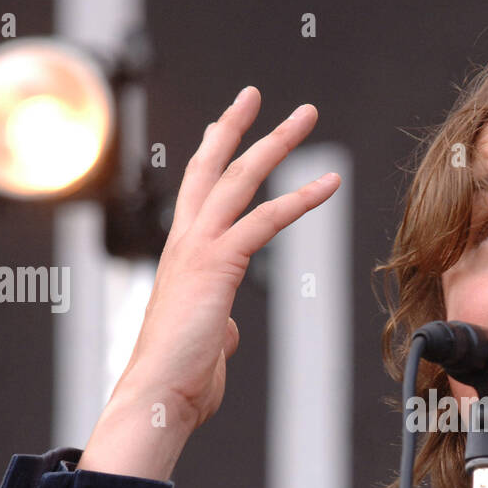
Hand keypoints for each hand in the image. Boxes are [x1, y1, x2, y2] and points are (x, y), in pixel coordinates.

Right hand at [78, 87, 340, 479]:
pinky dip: (300, 198)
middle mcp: (184, 242)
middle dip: (236, 128)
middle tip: (255, 93)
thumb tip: (225, 331)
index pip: (198, 192)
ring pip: (238, 180)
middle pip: (211, 168)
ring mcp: (197, 249)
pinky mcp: (216, 265)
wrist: (160, 395)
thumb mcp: (203, 344)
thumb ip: (216, 326)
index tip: (226, 126)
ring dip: (273, 141)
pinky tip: (327, 183)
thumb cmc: (179, 378)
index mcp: (182, 256)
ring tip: (303, 114)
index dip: (214, 155)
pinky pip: (264, 220)